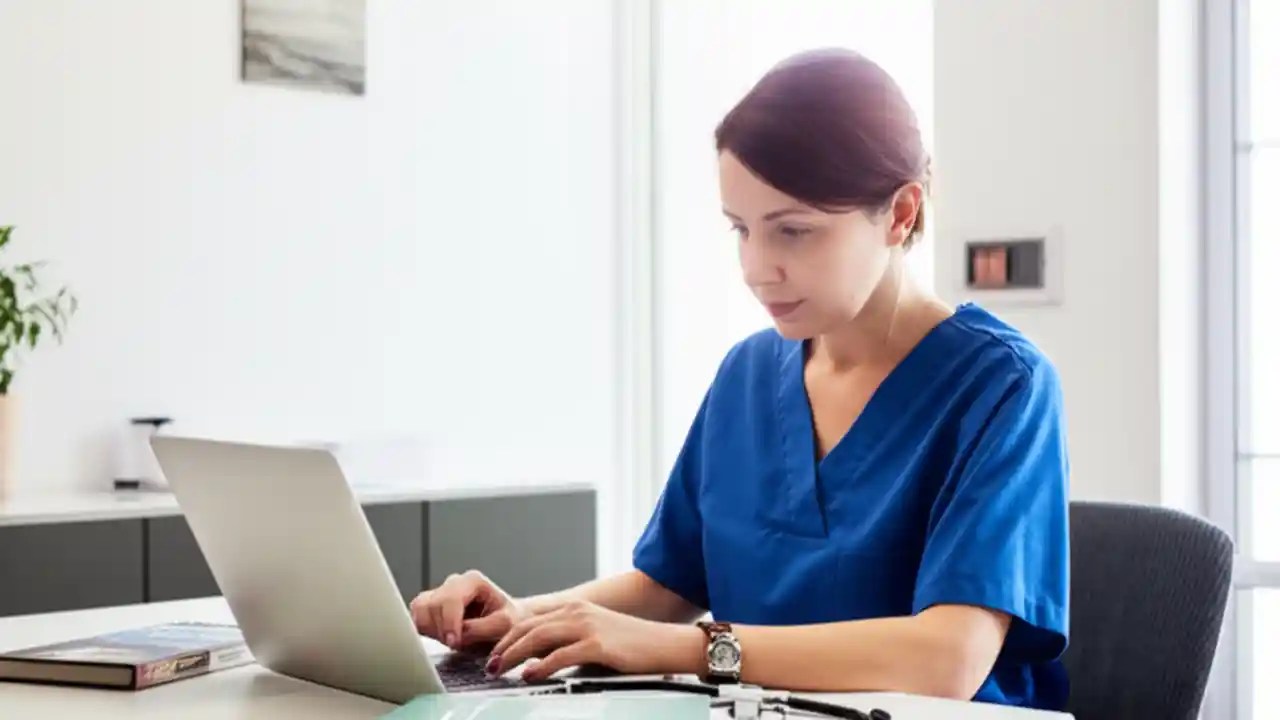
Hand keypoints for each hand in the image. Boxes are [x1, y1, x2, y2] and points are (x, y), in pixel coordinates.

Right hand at [409, 570, 530, 649]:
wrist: (505, 624)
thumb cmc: (507, 622)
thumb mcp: (503, 626)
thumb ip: (480, 629)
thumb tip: (457, 634)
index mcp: (473, 581)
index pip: (451, 599)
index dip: (450, 622)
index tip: (454, 642)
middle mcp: (454, 583)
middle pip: (432, 604)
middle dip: (442, 629)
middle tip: (457, 644)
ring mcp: (440, 593)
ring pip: (419, 610)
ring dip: (432, 630)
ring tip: (452, 639)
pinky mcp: (429, 606)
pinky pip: (416, 617)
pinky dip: (426, 630)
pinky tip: (443, 636)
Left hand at [487, 600, 702, 681]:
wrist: (664, 644)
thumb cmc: (631, 644)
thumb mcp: (593, 635)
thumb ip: (566, 641)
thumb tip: (537, 658)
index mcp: (574, 608)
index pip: (530, 620)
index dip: (507, 637)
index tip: (493, 653)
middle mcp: (577, 612)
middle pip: (529, 627)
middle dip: (504, 646)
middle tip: (489, 664)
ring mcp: (587, 626)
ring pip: (539, 638)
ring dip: (514, 655)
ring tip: (500, 670)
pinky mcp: (598, 644)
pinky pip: (561, 655)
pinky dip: (541, 665)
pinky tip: (530, 675)